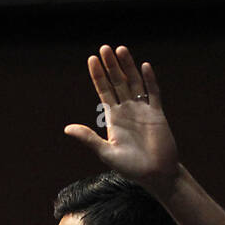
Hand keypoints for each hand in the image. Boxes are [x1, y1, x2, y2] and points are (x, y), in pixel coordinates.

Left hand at [63, 45, 178, 195]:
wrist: (156, 175)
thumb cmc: (131, 168)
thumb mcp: (106, 153)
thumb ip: (89, 138)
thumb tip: (67, 128)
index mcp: (113, 119)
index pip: (104, 91)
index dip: (98, 75)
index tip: (92, 59)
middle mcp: (127, 111)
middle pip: (118, 82)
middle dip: (111, 66)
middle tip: (104, 48)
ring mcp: (143, 111)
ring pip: (134, 83)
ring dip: (128, 67)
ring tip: (121, 50)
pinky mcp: (157, 114)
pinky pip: (153, 93)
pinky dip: (149, 80)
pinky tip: (144, 66)